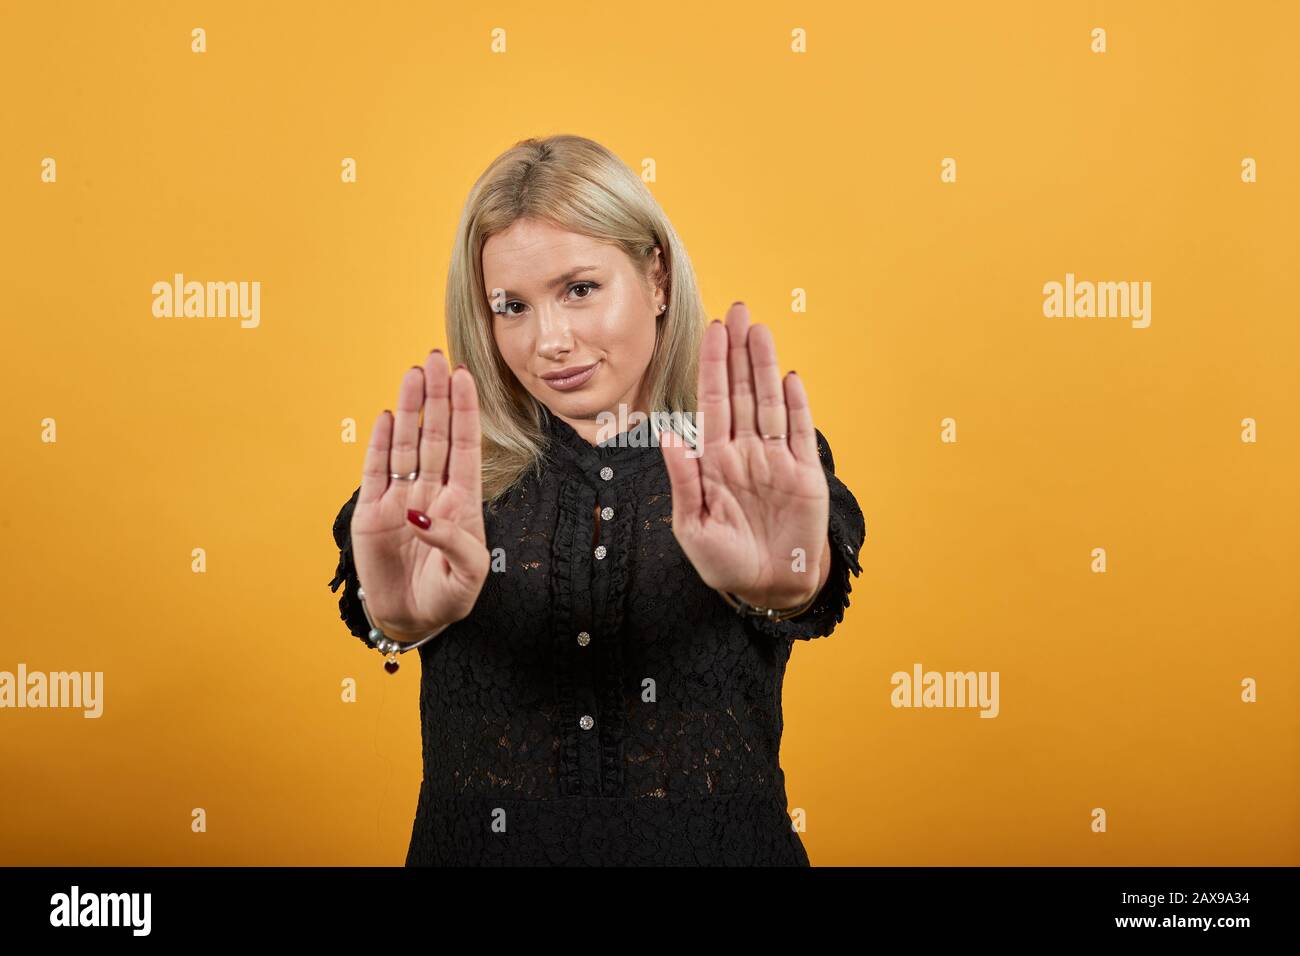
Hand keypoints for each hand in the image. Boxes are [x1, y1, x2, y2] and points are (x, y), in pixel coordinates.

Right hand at [350, 351, 489, 639]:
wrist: (412, 619)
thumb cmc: (447, 597)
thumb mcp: (467, 576)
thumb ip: (453, 543)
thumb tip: (420, 515)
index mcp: (462, 501)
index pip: (465, 446)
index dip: (464, 411)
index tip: (465, 377)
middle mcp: (432, 491)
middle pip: (435, 434)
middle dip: (437, 397)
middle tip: (435, 358)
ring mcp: (401, 498)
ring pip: (407, 444)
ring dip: (410, 409)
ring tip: (413, 373)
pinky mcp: (372, 512)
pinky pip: (377, 470)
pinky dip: (381, 442)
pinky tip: (387, 414)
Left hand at [660, 302, 830, 608]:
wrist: (767, 589)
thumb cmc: (725, 562)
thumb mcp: (692, 526)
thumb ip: (684, 480)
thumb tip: (671, 436)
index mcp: (714, 460)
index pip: (713, 402)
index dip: (713, 365)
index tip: (712, 330)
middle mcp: (745, 452)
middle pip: (743, 391)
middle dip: (739, 351)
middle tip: (739, 309)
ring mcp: (776, 460)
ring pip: (770, 402)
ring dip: (765, 366)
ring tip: (761, 330)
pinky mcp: (804, 475)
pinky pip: (800, 433)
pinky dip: (797, 405)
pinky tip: (790, 376)